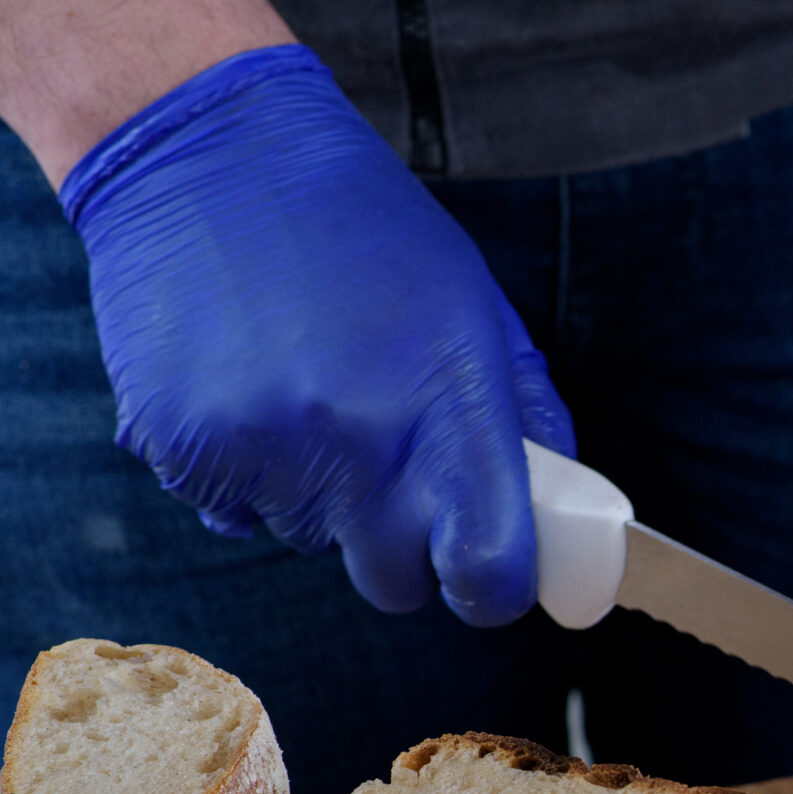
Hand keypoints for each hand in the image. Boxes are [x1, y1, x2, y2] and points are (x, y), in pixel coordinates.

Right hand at [61, 46, 572, 624]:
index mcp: (446, 410)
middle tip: (392, 474)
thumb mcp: (477, 310)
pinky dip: (247, 472)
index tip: (485, 571)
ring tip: (305, 390)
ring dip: (319, 496)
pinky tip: (247, 387)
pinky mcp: (179, 445)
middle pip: (393, 583)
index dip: (492, 588)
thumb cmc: (363, 227)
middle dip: (402, 550)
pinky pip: (232, 509)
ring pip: (310, 540)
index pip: (489, 571)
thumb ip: (526, 422)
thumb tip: (558, 515)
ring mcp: (260, 449)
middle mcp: (353, 442)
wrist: (207, 151)